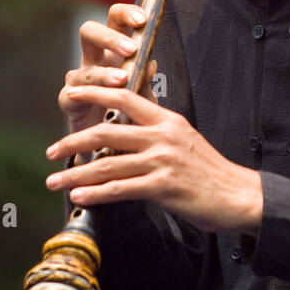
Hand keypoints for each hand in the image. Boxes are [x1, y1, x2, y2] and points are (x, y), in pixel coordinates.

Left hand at [45, 85, 263, 235]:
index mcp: (166, 119)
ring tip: (55, 182)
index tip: (70, 92)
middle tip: (51, 152)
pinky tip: (79, 197)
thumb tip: (135, 112)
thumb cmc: (210, 170)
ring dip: (76, 174)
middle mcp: (162, 136)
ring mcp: (163, 161)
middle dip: (73, 142)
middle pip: (107, 131)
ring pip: (108, 164)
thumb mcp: (185, 137)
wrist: (238, 195)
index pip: (124, 97)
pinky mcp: (163, 186)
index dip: (94, 92)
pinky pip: (120, 189)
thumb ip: (158, 124)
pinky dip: (96, 194)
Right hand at [60, 2, 156, 133]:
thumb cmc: (131, 111)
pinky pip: (74, 94)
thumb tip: (151, 64)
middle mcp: (93, 58)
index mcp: (115, 49)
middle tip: (130, 50)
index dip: (126, 14)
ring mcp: (78, 77)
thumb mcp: (144, 95)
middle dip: (109, 37)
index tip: (143, 19)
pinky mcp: (69, 99)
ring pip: (84, 67)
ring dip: (104, 73)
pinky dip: (89, 97)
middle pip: (89, 31)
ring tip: (122, 80)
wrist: (111, 144)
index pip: (116, 20)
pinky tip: (101, 103)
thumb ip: (146, 81)